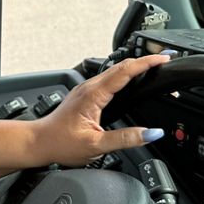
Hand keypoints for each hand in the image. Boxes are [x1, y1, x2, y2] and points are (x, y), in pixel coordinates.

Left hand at [31, 54, 170, 166]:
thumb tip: (151, 133)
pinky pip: (108, 79)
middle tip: (165, 60)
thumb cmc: (61, 143)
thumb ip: (125, 139)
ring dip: (135, 67)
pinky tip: (131, 79)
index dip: (146, 63)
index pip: (125, 72)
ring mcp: (86, 89)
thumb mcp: (96, 145)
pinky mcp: (85, 95)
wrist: (38, 142)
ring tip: (153, 66)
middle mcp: (89, 87)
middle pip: (121, 66)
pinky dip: (124, 75)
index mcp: (93, 94)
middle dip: (145, 61)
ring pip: (114, 71)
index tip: (164, 58)